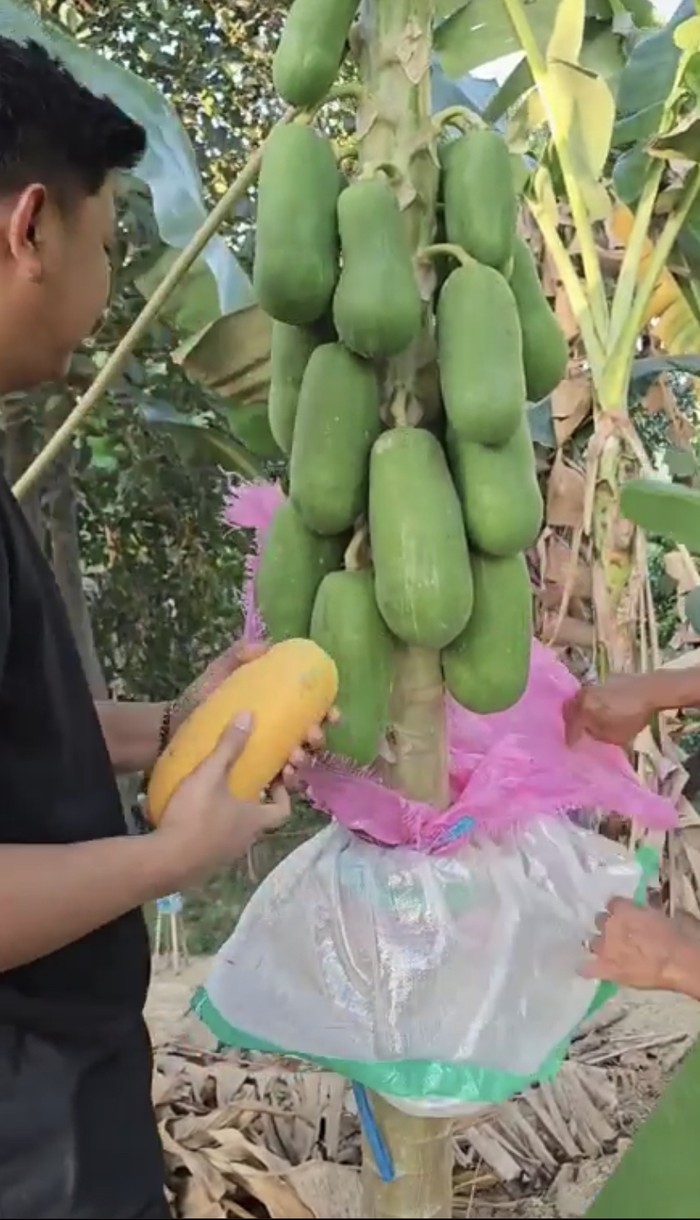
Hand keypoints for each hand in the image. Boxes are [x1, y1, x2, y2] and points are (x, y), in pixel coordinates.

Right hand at [153, 713, 290, 889]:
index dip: (283, 792)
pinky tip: (194, 814)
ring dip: (233, 813)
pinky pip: (215, 842)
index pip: (283, 809)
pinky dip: (212, 828)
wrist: (165, 861)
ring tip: (217, 792)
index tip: (275, 776)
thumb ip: (229, 747)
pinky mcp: (205, 864)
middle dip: (256, 799)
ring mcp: (225, 855)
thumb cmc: (195, 816)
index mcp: (255, 820)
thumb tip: (249, 715)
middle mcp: (246, 841)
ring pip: (237, 831)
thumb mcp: (211, 775)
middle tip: (244, 778)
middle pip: (260, 819)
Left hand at [173, 641, 338, 788]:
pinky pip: (278, 781)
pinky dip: (287, 779)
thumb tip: (265, 645)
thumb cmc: (198, 700)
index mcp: (272, 707)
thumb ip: (237, 656)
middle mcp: (274, 731)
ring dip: (303, 758)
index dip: (326, 712)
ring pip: (297, 759)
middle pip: (309, 736)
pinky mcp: (252, 775)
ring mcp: (264, 754)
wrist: (169, 731)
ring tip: (294, 757)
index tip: (331, 714)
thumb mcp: (218, 673)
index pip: (309, 709)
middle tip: (310, 736)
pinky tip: (284, 775)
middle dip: (317, 737)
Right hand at [563, 675, 657, 747]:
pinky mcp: (605, 679)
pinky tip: (603, 709)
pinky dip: (593, 702)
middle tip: (576, 731)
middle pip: (570, 709)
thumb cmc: (632, 716)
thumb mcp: (613, 735)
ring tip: (589, 720)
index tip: (572, 746)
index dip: (571, 737)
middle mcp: (583, 694)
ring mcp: (594, 685)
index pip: (571, 725)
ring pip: (581, 699)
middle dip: (571, 720)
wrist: (651, 690)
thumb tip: (588, 730)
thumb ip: (596, 734)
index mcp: (583, 707)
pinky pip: (593, 694)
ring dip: (582, 710)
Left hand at [580, 898, 699, 994]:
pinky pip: (587, 969)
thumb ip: (644, 911)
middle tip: (621, 934)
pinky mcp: (605, 969)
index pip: (612, 903)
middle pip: (599, 920)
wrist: (678, 962)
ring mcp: (604, 947)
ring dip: (600, 944)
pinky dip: (587, 968)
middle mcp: (608, 925)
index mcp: (621, 908)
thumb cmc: (676, 935)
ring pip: (592, 942)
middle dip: (608, 926)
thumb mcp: (660, 913)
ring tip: (610, 952)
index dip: (619, 909)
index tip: (625, 914)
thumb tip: (644, 913)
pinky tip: (589, 968)